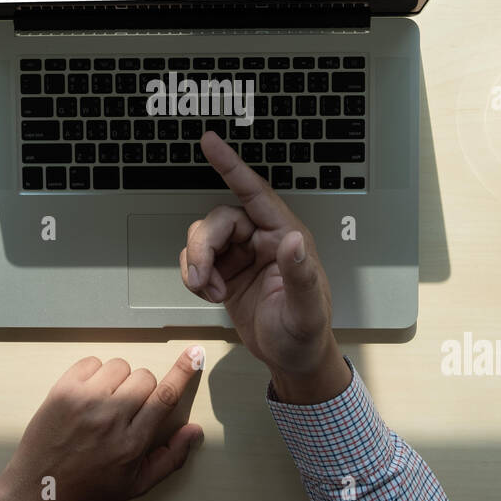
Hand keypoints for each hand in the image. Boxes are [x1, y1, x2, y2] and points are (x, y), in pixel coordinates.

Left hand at [0, 347, 204, 500]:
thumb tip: (194, 431)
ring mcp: (84, 401)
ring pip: (119, 366)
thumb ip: (171, 458)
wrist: (40, 487)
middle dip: (142, 390)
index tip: (194, 353)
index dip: (183, 372)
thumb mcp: (136, 485)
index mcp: (132, 442)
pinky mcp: (62, 391)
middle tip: (126, 410)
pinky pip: (91, 362)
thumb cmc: (88, 487)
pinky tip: (87, 396)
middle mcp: (110, 418)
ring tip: (104, 403)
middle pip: (144, 378)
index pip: (165, 396)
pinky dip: (93, 374)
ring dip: (118, 380)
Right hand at [179, 132, 351, 404]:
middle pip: (219, 220)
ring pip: (204, 237)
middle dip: (204, 247)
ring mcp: (242, 254)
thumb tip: (294, 240)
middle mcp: (262, 239)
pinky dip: (194, 275)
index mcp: (285, 236)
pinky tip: (210, 294)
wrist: (291, 360)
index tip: (210, 141)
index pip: (255, 192)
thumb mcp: (306, 310)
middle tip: (204, 280)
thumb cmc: (305, 334)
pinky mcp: (226, 270)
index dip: (231, 165)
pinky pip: (197, 258)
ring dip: (198, 263)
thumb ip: (301, 274)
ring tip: (210, 291)